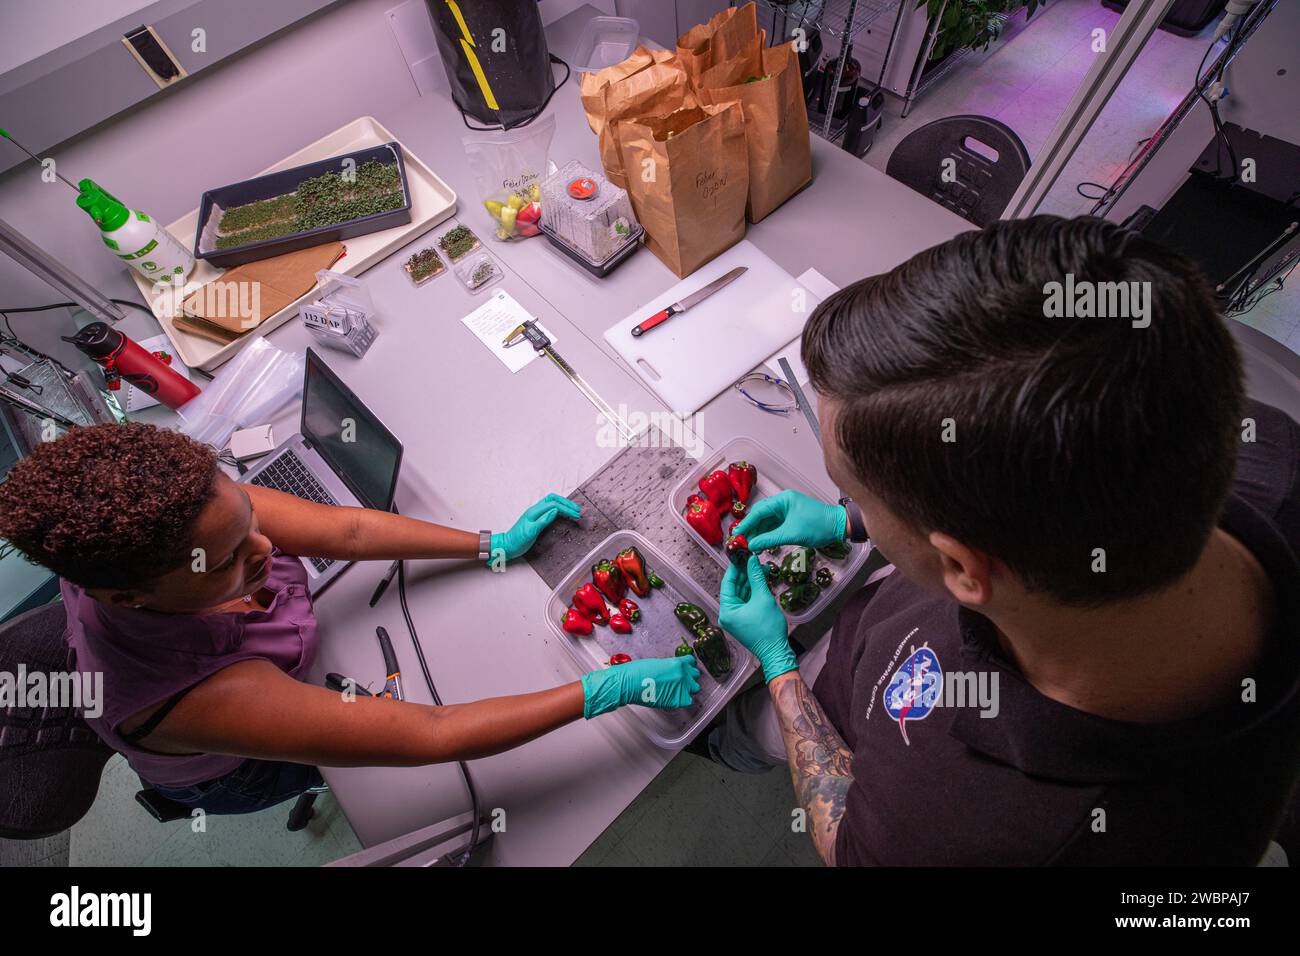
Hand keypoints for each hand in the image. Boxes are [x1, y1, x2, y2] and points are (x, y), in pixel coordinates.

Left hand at [490, 493, 580, 562]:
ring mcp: (536, 514)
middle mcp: (535, 510)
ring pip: (552, 503)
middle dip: (567, 503)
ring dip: (563, 505)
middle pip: (553, 499)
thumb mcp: (530, 532)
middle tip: (578, 510)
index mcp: (534, 512)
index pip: (554, 505)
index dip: (566, 508)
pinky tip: (564, 515)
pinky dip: (559, 510)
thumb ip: (543, 520)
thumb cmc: (517, 540)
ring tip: (574, 510)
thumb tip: (555, 510)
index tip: (576, 514)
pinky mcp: (537, 519)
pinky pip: (550, 510)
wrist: (507, 546)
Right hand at [580, 657, 700, 717]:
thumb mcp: (657, 663)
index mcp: (677, 663)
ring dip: (688, 689)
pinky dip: (683, 700)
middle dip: (689, 677)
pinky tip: (675, 698)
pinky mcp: (678, 700)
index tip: (686, 669)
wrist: (629, 683)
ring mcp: (682, 687)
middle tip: (681, 681)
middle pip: (695, 675)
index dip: (688, 666)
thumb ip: (670, 666)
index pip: (691, 662)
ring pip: (695, 688)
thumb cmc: (637, 672)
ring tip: (678, 690)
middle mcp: (683, 674)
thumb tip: (673, 671)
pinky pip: (688, 701)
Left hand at [719, 555, 796, 682]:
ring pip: (742, 594)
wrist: (777, 651)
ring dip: (751, 581)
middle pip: (735, 588)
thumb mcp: (762, 598)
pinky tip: (761, 580)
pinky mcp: (745, 619)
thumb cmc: (768, 629)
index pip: (727, 583)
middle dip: (745, 574)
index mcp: (727, 610)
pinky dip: (753, 591)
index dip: (735, 568)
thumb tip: (752, 560)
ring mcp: (736, 618)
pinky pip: (747, 601)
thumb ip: (756, 577)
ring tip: (761, 568)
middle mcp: (728, 614)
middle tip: (754, 560)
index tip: (741, 555)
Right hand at [732, 489, 845, 552]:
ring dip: (759, 534)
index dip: (746, 523)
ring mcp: (787, 511)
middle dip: (751, 529)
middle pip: (761, 516)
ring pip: (767, 522)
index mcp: (783, 500)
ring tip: (751, 546)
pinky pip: (775, 526)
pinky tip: (762, 544)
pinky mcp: (791, 520)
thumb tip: (752, 545)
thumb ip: (769, 539)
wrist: (839, 527)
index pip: (759, 511)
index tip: (737, 533)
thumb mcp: (791, 533)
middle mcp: (783, 503)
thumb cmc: (818, 526)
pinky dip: (768, 535)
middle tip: (741, 541)